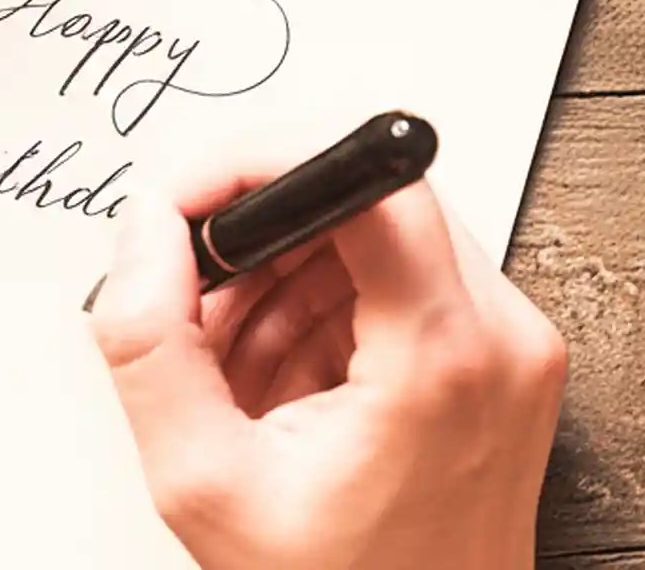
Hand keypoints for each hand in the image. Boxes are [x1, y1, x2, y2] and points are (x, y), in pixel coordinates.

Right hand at [89, 164, 566, 569]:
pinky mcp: (490, 358)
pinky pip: (389, 284)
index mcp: (444, 357)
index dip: (261, 162)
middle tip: (199, 310)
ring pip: (367, 240)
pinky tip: (279, 380)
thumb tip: (141, 231)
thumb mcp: (204, 481)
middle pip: (362, 204)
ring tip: (238, 369)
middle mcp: (497, 338)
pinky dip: (316, 312)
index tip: (192, 198)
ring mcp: (502, 347)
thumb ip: (149, 342)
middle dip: (255, 242)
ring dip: (278, 282)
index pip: (369, 178)